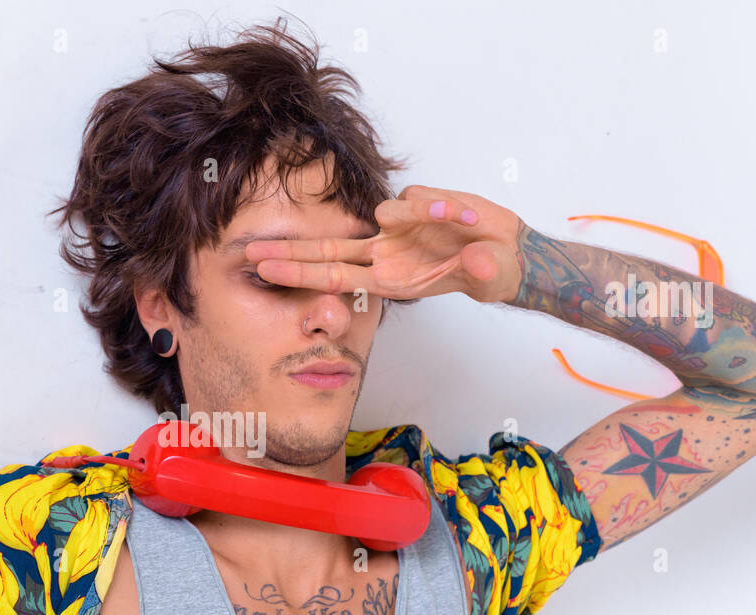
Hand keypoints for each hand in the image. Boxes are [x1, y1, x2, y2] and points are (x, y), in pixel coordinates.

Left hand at [245, 185, 524, 304]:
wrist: (508, 254)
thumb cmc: (492, 273)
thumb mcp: (490, 275)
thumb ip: (480, 269)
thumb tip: (476, 261)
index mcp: (392, 278)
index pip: (335, 276)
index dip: (298, 273)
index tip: (262, 269)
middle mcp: (388, 254)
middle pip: (329, 250)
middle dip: (289, 251)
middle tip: (247, 249)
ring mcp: (401, 229)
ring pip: (387, 209)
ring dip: (426, 210)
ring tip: (467, 219)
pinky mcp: (419, 205)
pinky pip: (419, 194)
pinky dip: (446, 202)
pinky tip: (471, 216)